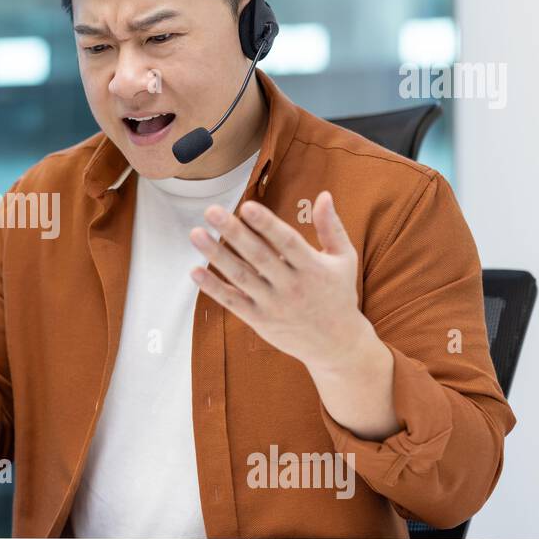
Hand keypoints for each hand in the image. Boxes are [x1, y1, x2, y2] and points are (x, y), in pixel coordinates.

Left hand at [188, 191, 373, 371]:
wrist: (336, 344)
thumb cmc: (339, 293)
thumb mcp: (344, 259)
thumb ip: (332, 227)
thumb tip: (324, 194)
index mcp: (313, 268)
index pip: (287, 242)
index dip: (266, 224)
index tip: (247, 206)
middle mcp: (292, 286)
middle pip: (258, 256)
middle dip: (234, 233)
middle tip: (211, 210)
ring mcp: (273, 305)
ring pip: (241, 277)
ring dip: (216, 255)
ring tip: (196, 233)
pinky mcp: (259, 320)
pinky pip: (232, 302)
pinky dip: (213, 288)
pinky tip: (194, 270)